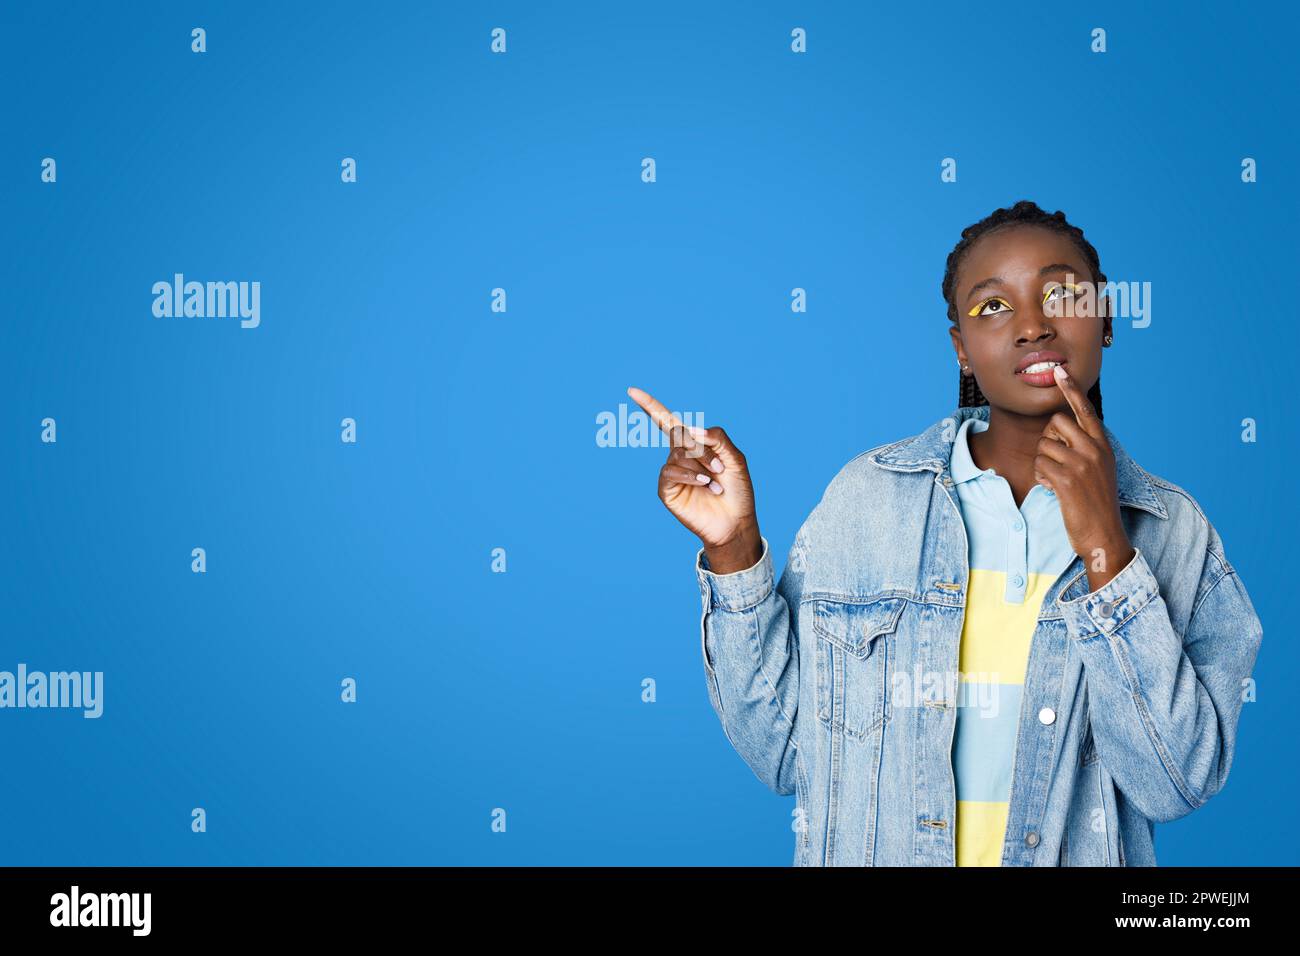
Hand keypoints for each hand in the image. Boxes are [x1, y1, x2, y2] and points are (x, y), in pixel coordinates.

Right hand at [626, 386, 761, 571]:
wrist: (736, 521)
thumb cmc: (737, 490)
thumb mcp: (735, 458)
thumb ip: (718, 438)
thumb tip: (691, 430)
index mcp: (693, 445)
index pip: (667, 421)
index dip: (650, 405)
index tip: (632, 390)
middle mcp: (678, 456)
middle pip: (680, 435)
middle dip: (703, 450)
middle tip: (720, 469)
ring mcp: (671, 473)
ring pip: (679, 454)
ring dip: (701, 466)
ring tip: (716, 483)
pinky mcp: (666, 490)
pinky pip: (670, 471)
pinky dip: (690, 475)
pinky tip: (705, 484)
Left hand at [1034, 365, 1135, 590]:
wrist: (1103, 535)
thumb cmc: (1095, 503)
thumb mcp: (1098, 469)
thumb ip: (1085, 448)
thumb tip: (1060, 428)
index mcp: (1103, 445)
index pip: (1085, 410)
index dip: (1071, 390)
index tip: (1059, 371)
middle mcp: (1095, 450)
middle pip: (1056, 422)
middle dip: (1047, 439)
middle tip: (1056, 461)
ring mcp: (1082, 464)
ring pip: (1043, 445)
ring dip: (1042, 463)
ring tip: (1056, 480)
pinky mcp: (1067, 480)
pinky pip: (1039, 465)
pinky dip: (1040, 478)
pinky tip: (1053, 490)